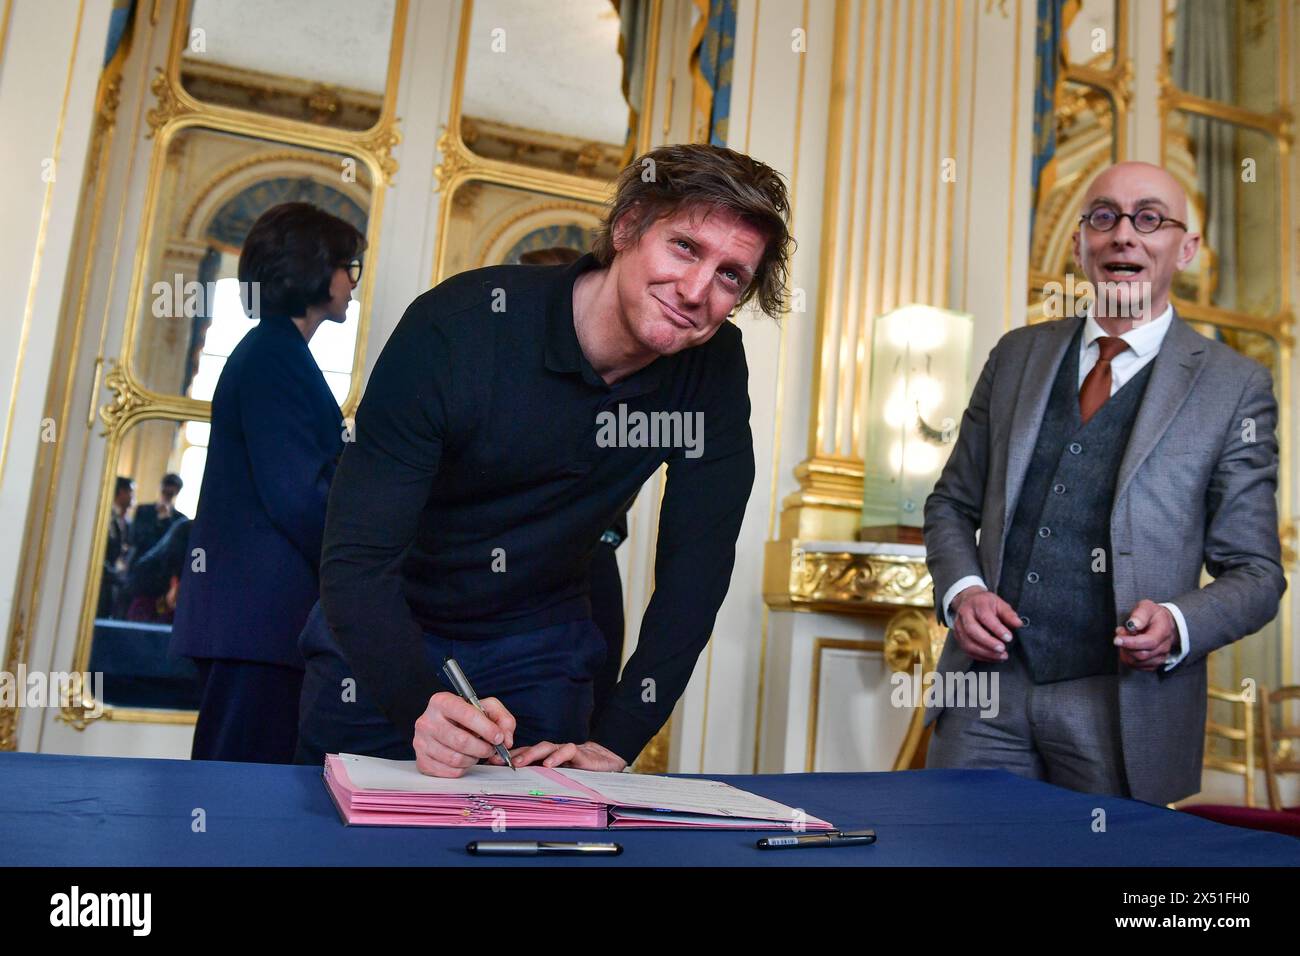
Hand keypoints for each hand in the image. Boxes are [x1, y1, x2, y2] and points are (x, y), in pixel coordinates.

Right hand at [412, 692, 515, 777]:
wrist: (443, 725)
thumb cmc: (466, 716)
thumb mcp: (486, 708)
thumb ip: (502, 719)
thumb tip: (505, 740)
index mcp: (442, 702)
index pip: (467, 715)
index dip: (487, 729)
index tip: (498, 737)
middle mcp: (427, 721)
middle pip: (461, 741)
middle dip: (482, 748)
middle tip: (490, 748)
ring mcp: (421, 742)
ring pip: (456, 759)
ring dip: (473, 759)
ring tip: (477, 752)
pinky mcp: (422, 761)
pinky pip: (450, 772)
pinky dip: (463, 768)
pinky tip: (464, 758)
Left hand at [493, 740, 626, 771]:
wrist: (608, 764)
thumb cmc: (581, 772)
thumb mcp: (558, 779)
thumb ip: (541, 779)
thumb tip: (517, 789)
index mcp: (546, 758)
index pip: (524, 754)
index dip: (508, 757)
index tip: (491, 762)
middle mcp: (553, 753)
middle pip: (530, 749)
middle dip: (513, 754)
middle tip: (499, 761)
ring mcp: (565, 751)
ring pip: (545, 747)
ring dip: (530, 754)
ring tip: (518, 763)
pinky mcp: (580, 753)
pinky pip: (568, 750)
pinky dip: (557, 756)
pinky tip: (549, 765)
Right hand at [949, 585, 1020, 662]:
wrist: (968, 601)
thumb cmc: (986, 604)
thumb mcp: (999, 603)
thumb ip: (1009, 614)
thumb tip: (1019, 624)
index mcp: (977, 604)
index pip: (985, 617)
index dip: (997, 629)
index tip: (1009, 638)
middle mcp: (964, 614)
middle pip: (972, 631)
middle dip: (988, 643)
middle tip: (1002, 649)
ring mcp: (958, 626)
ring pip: (968, 643)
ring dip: (985, 652)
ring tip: (1001, 656)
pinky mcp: (957, 637)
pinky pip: (967, 650)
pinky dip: (981, 656)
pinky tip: (993, 657)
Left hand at [1115, 600, 1175, 670]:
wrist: (1164, 624)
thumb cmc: (1153, 615)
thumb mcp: (1147, 607)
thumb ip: (1140, 614)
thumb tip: (1133, 624)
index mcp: (1163, 631)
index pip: (1148, 642)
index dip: (1131, 643)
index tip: (1117, 639)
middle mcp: (1164, 647)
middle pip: (1141, 654)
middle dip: (1126, 646)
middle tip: (1120, 633)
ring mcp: (1160, 657)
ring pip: (1138, 662)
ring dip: (1126, 652)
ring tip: (1124, 639)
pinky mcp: (1154, 663)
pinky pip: (1137, 666)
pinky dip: (1128, 658)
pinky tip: (1128, 648)